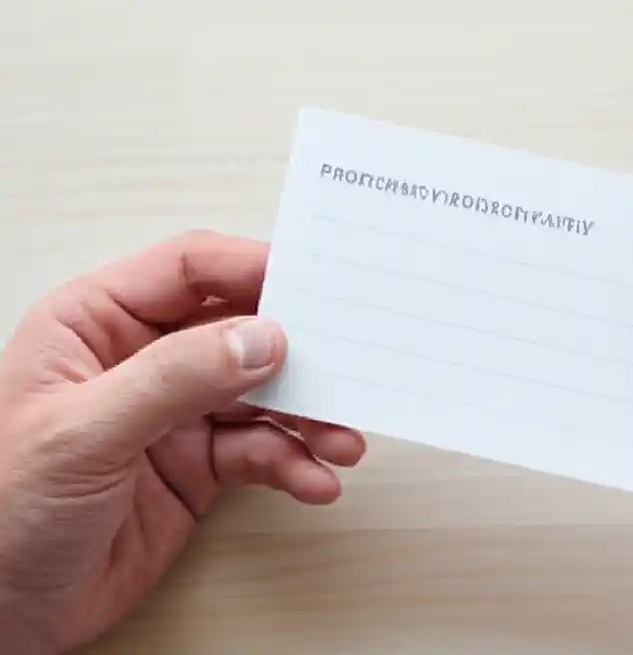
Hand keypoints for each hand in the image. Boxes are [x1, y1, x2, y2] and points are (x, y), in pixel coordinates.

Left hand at [0, 231, 365, 653]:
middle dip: (298, 354)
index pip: (186, 271)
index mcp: (94, 325)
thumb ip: (175, 379)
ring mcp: (172, 415)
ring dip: (307, 416)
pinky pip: (260, 451)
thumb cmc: (3, 512)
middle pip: (239, 330)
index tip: (311, 287)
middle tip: (346, 369)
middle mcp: (139, 361)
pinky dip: (294, 464)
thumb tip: (259, 339)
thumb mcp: (84, 434)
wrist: (3, 615)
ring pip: (261, 394)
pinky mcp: (197, 467)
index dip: (251, 269)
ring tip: (339, 440)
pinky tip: (312, 480)